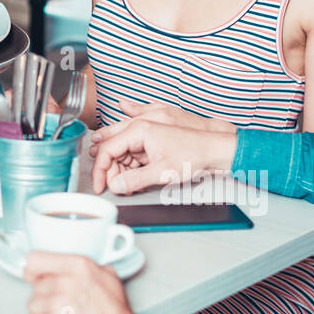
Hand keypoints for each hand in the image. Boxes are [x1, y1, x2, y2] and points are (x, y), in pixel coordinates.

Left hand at [24, 252, 167, 313]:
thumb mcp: (108, 278)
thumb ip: (87, 265)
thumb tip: (68, 263)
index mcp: (78, 266)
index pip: (34, 259)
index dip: (34, 269)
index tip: (35, 275)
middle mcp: (65, 283)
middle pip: (35, 284)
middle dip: (46, 294)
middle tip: (63, 304)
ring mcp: (56, 306)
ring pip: (33, 303)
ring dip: (44, 311)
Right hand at [90, 100, 236, 195]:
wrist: (214, 150)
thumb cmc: (194, 154)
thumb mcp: (162, 172)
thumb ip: (134, 180)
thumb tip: (115, 186)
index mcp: (139, 129)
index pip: (107, 149)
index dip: (100, 170)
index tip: (99, 186)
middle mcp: (140, 126)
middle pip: (111, 148)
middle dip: (109, 170)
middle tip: (112, 187)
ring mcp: (145, 131)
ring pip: (121, 151)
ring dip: (120, 170)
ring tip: (128, 186)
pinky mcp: (151, 139)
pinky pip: (132, 152)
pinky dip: (130, 166)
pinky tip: (135, 179)